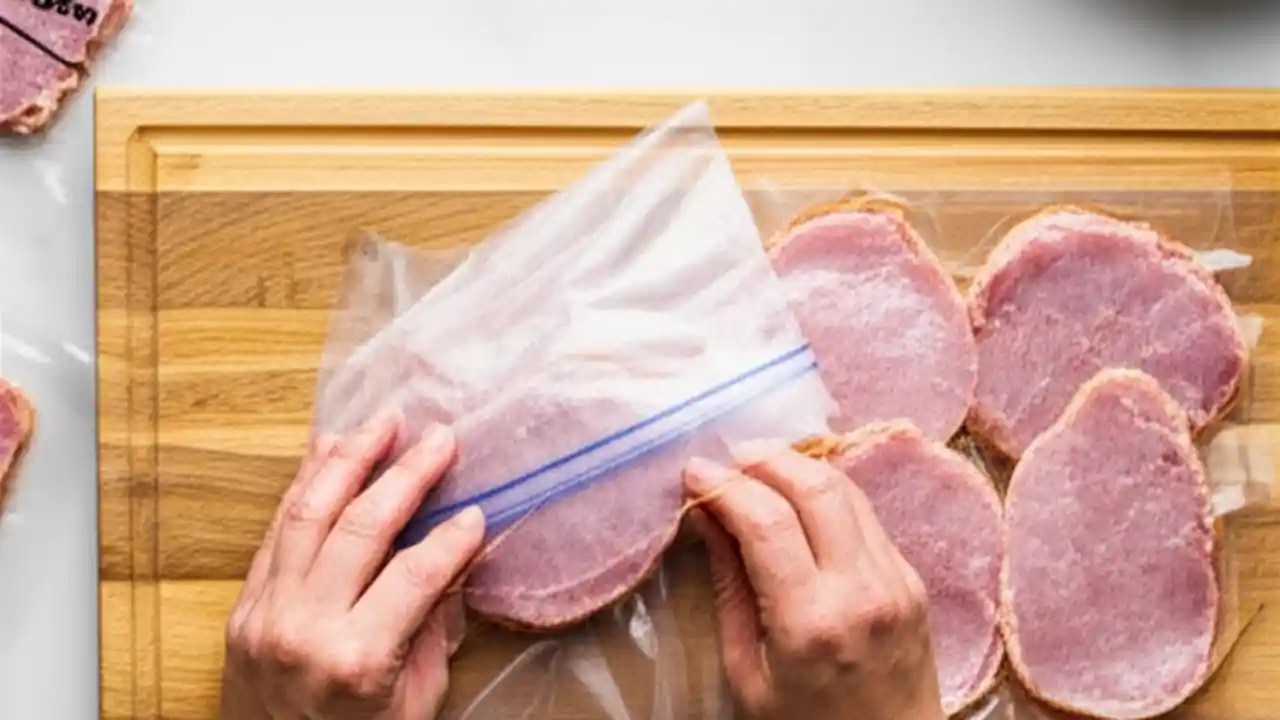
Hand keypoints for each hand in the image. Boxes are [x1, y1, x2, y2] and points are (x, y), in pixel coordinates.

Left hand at [220, 411, 483, 719]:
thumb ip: (433, 628)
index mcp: (357, 661)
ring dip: (350, 459)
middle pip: (362, 528)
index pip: (416, 576)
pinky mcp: (245, 605)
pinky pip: (277, 528)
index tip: (478, 511)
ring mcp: (266, 613)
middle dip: (407, 474)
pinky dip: (303, 482)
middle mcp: (305, 629)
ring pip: (309, 512)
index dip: (453, 539)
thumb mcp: (414, 702)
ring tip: (383, 422)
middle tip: (441, 437)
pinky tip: (328, 448)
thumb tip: (455, 561)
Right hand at [684, 443, 943, 719]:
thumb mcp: (746, 674)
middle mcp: (862, 590)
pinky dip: (827, 493)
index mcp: (811, 622)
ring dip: (800, 465)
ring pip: (848, 490)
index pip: (767, 522)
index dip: (725, 485)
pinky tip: (798, 494)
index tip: (694, 471)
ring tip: (759, 463)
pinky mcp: (912, 578)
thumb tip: (706, 516)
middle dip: (767, 458)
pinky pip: (866, 515)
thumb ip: (729, 588)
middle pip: (817, 487)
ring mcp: (896, 579)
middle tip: (729, 454)